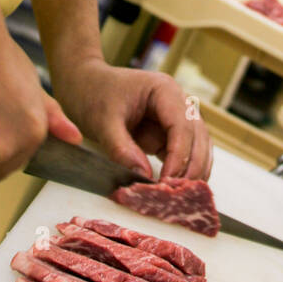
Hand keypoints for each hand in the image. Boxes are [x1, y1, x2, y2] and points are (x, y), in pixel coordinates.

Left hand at [50, 57, 212, 180]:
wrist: (84, 85)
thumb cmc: (93, 94)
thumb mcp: (102, 121)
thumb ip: (122, 148)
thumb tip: (144, 177)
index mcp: (164, 90)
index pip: (182, 125)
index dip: (180, 155)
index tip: (167, 181)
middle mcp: (177, 101)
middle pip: (198, 136)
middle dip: (191, 166)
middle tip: (178, 194)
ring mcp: (176, 117)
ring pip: (198, 146)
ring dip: (193, 171)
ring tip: (180, 196)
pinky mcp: (169, 133)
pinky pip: (185, 153)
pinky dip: (184, 171)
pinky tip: (177, 189)